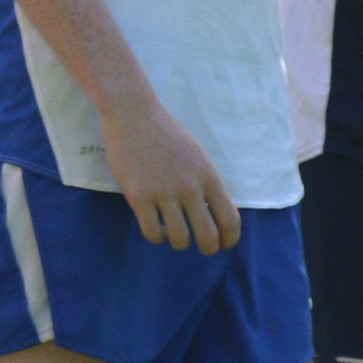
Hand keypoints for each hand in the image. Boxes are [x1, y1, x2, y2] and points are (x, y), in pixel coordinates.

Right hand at [98, 93, 238, 252]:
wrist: (133, 114)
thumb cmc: (166, 134)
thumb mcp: (197, 156)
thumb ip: (206, 183)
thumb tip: (214, 213)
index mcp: (208, 176)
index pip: (230, 219)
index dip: (230, 239)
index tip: (225, 244)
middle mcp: (189, 187)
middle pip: (208, 236)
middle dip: (208, 248)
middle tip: (203, 248)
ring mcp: (164, 192)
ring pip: (179, 239)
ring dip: (179, 242)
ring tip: (174, 235)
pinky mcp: (139, 196)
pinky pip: (152, 232)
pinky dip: (157, 236)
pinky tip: (155, 226)